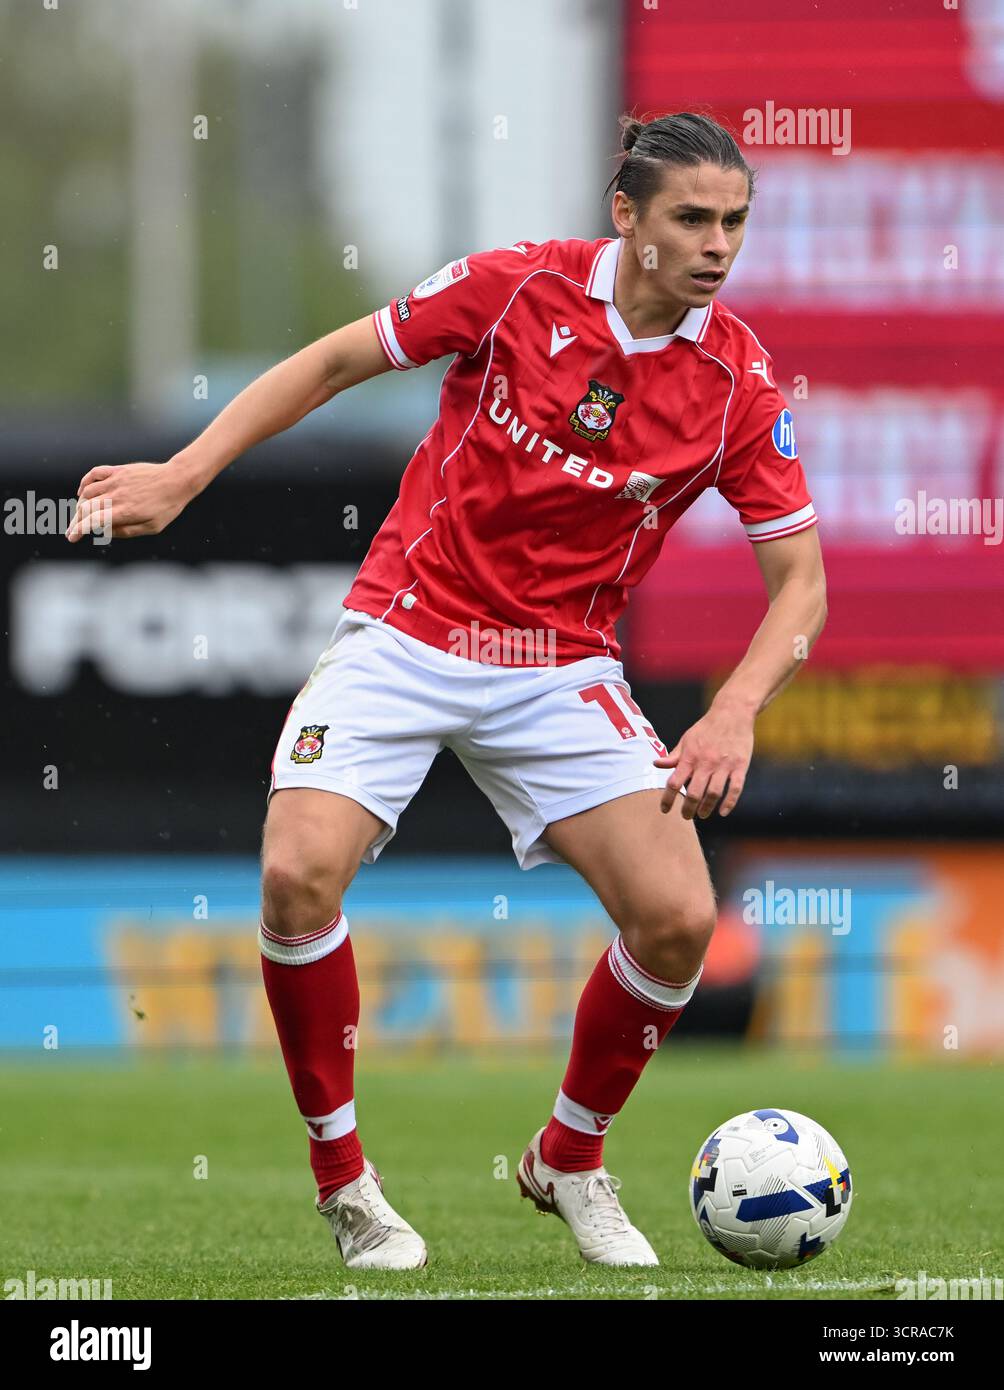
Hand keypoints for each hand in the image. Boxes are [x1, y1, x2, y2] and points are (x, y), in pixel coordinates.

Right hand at [65, 457, 201, 542]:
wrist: (177, 480)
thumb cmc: (167, 507)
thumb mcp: (152, 527)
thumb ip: (127, 531)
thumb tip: (105, 532)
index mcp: (126, 512)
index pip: (94, 521)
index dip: (79, 530)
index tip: (72, 537)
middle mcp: (118, 495)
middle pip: (86, 508)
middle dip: (76, 521)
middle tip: (73, 530)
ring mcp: (116, 481)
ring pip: (87, 492)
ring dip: (80, 505)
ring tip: (80, 516)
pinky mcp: (118, 470)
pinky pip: (94, 474)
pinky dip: (84, 483)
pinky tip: (82, 492)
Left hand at [653, 701, 754, 819]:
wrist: (732, 712)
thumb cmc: (707, 727)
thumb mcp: (687, 739)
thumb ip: (674, 756)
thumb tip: (656, 764)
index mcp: (690, 756)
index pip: (674, 782)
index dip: (668, 799)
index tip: (665, 809)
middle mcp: (706, 762)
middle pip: (694, 793)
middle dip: (688, 809)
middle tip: (686, 817)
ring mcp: (724, 765)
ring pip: (714, 793)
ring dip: (707, 808)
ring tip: (702, 814)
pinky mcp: (740, 766)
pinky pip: (735, 789)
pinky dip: (729, 803)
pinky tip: (723, 811)